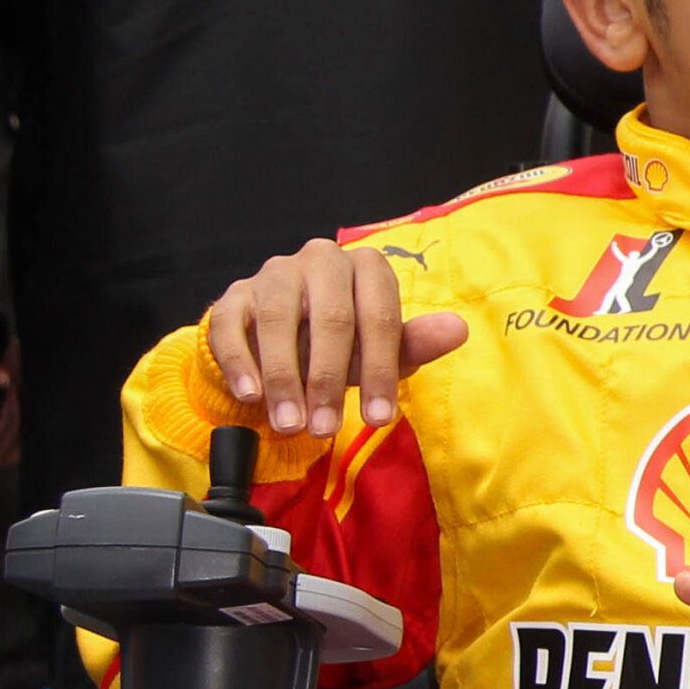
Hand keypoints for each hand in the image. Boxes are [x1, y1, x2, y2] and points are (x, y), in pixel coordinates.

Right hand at [206, 240, 469, 438]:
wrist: (284, 339)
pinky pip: (232, 326)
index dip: (379, 371)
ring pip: (278, 321)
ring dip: (283, 378)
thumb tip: (457, 330)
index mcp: (368, 267)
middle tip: (325, 428)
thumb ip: (415, 344)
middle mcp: (322, 259)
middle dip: (328, 380)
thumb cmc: (345, 344)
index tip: (378, 419)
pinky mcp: (234, 295)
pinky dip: (241, 362)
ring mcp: (274, 273)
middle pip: (330, 319)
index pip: (379, 319)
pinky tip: (250, 395)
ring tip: (290, 423)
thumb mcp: (382, 349)